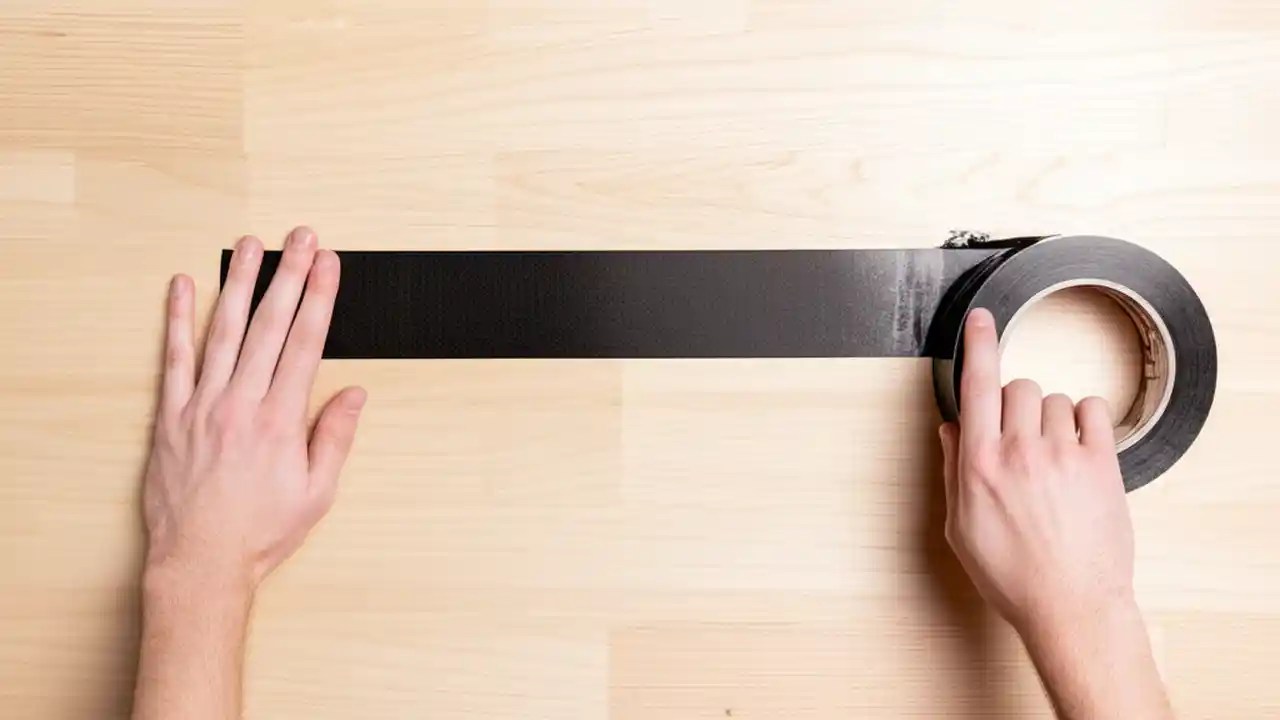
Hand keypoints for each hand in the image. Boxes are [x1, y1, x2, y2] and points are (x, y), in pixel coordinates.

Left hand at [143, 226, 364, 589]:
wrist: (200, 563)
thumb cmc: (261, 533)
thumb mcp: (317, 492)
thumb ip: (334, 437)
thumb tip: (354, 393)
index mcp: (281, 420)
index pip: (306, 343)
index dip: (321, 298)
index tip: (329, 264)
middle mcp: (242, 404)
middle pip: (271, 326)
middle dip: (290, 276)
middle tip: (302, 238)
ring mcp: (203, 406)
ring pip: (225, 331)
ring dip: (241, 285)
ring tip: (252, 246)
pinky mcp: (173, 416)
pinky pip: (175, 359)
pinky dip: (179, 320)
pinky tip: (185, 288)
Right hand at [938, 308, 1134, 633]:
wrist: (1071, 606)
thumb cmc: (1013, 575)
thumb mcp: (961, 527)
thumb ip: (953, 470)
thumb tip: (951, 429)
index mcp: (980, 465)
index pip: (976, 387)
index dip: (977, 346)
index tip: (981, 320)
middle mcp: (1021, 452)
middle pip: (1018, 387)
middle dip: (1014, 403)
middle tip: (1019, 437)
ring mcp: (1064, 456)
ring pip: (1055, 399)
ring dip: (1050, 417)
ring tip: (1051, 456)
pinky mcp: (1103, 464)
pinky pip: (1093, 410)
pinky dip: (1085, 419)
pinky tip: (1078, 448)